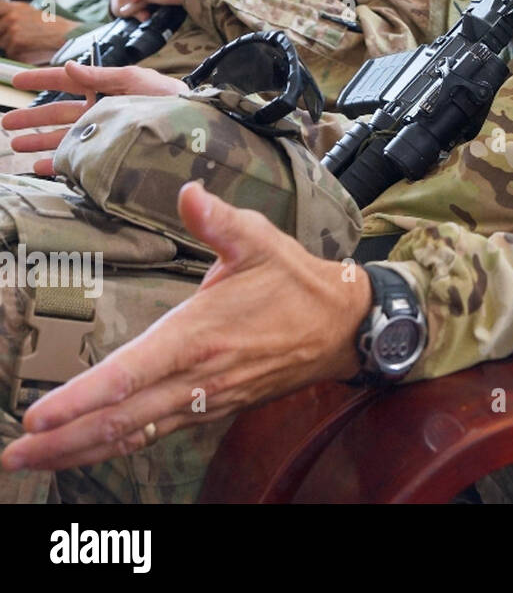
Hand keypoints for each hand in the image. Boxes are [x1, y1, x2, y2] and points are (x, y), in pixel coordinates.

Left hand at [0, 1, 79, 57]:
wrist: (70, 37)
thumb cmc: (53, 27)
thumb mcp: (30, 12)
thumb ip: (12, 14)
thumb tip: (2, 22)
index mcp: (13, 8)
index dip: (0, 21)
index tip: (3, 25)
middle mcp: (11, 18)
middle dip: (4, 35)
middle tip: (24, 37)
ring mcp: (12, 32)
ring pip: (2, 44)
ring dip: (12, 46)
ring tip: (31, 44)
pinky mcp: (15, 47)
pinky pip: (11, 54)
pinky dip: (20, 55)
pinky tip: (33, 50)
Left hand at [0, 183, 374, 473]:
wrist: (343, 327)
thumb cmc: (297, 282)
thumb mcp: (261, 241)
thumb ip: (218, 220)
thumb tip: (188, 191)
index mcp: (201, 335)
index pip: (130, 375)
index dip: (82, 398)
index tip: (38, 415)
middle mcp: (200, 376)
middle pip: (122, 420)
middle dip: (65, 440)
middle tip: (17, 453)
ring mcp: (208, 398)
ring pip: (137, 434)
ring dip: (83, 451)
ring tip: (37, 459)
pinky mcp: (216, 408)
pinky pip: (159, 434)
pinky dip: (120, 445)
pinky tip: (91, 449)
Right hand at [1, 62, 185, 175]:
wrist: (193, 124)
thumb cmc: (169, 97)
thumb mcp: (134, 80)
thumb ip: (100, 76)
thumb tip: (69, 66)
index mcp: (105, 87)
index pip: (66, 80)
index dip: (41, 79)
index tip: (16, 79)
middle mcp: (101, 109)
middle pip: (58, 112)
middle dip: (32, 117)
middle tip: (6, 124)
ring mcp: (104, 131)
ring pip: (64, 135)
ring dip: (39, 140)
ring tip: (17, 144)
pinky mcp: (110, 151)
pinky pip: (79, 158)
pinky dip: (58, 162)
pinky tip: (40, 165)